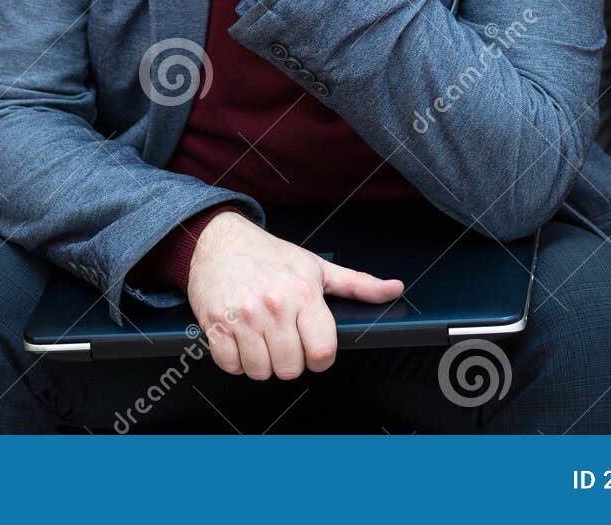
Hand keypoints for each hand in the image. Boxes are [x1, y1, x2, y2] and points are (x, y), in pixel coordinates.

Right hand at [186, 210, 403, 379]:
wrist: (221, 240)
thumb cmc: (270, 255)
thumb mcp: (316, 266)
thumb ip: (357, 284)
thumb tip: (394, 289)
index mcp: (303, 293)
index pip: (322, 351)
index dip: (320, 358)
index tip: (313, 349)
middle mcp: (274, 306)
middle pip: (290, 367)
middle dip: (290, 361)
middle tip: (284, 341)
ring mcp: (243, 316)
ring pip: (260, 371)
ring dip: (262, 363)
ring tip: (262, 340)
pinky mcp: (216, 323)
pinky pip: (230, 365)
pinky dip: (236, 361)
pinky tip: (241, 340)